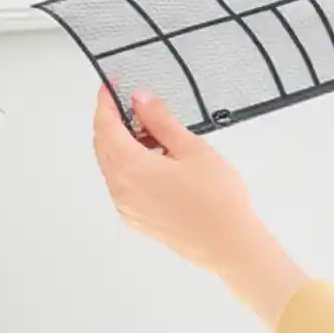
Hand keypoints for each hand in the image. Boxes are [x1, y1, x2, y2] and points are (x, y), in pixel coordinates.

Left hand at [91, 87, 304, 325]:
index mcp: (130, 168)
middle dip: (112, 121)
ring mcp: (126, 207)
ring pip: (112, 165)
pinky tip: (155, 158)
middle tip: (131, 103)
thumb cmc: (217, 201)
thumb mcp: (192, 149)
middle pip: (103, 145)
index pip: (105, 126)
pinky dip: (129, 165)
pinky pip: (122, 184)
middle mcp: (121, 189)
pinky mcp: (136, 218)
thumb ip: (161, 120)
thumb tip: (141, 99)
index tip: (110, 87)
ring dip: (122, 144)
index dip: (105, 103)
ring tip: (152, 131)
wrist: (230, 246)